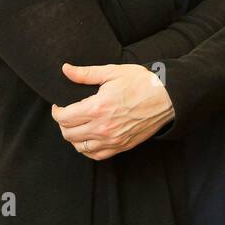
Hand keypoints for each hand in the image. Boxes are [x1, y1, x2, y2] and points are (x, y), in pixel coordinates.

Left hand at [52, 63, 173, 159]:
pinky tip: (88, 139)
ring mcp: (112, 139)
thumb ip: (86, 73)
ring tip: (77, 126)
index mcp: (98, 107)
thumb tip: (65, 69)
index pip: (64, 117)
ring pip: (79, 146)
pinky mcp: (122, 146)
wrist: (168, 97)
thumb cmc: (142, 82)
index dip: (57, 112)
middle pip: (68, 134)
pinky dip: (86, 149)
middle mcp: (102, 127)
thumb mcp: (113, 72)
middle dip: (63, 124)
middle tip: (67, 114)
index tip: (59, 106)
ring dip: (73, 137)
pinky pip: (95, 155)